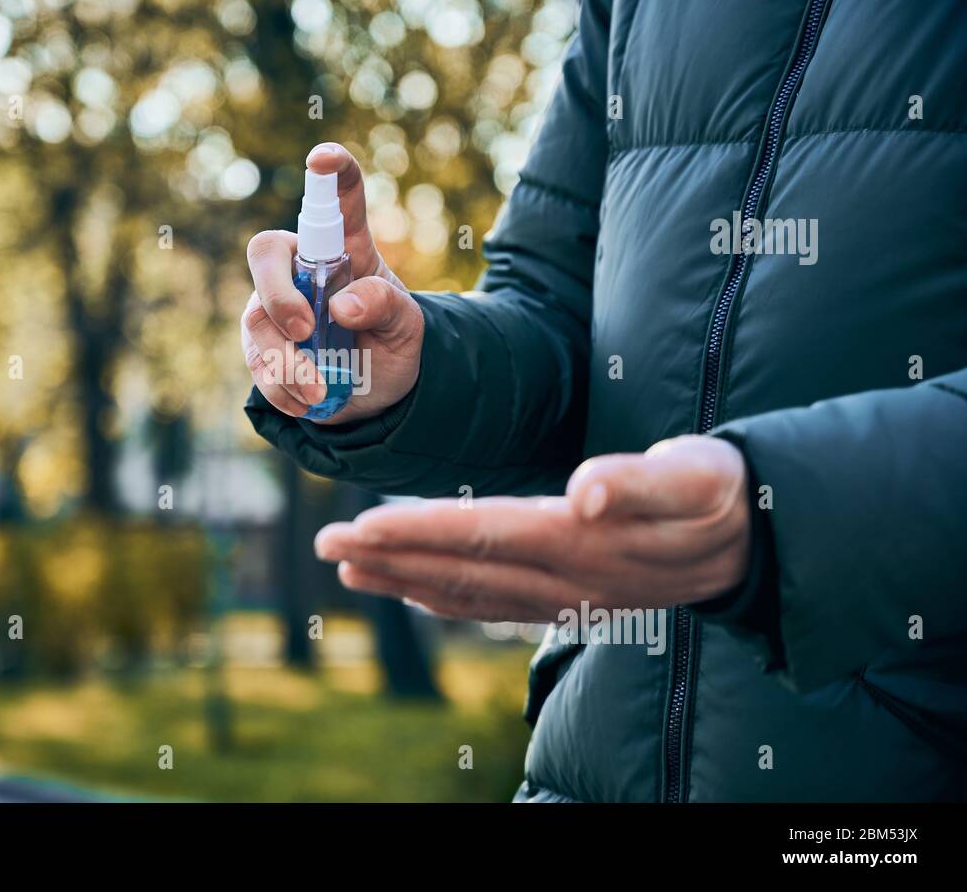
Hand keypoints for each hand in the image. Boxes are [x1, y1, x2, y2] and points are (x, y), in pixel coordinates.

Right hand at [240, 143, 423, 423]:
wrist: (376, 396)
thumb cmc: (391, 343)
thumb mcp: (407, 326)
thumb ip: (384, 305)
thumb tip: (343, 307)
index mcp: (344, 249)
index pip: (335, 201)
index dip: (330, 175)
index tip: (324, 158)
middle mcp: (300, 269)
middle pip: (266, 252)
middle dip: (278, 292)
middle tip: (305, 329)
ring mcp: (273, 307)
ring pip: (256, 319)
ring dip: (285, 359)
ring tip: (319, 389)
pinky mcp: (261, 347)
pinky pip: (257, 363)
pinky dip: (281, 387)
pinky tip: (308, 401)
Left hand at [313, 435, 750, 620]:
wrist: (751, 542)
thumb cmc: (718, 493)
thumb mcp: (694, 474)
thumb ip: (640, 481)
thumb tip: (585, 492)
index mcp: (580, 542)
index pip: (480, 536)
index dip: (417, 532)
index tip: (360, 527)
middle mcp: (561, 577)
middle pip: (457, 569)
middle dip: (388, 558)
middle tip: (325, 549)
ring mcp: (561, 595)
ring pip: (464, 592)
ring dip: (402, 581)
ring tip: (349, 571)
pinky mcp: (565, 598)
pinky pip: (489, 604)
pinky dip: (442, 597)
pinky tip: (412, 590)